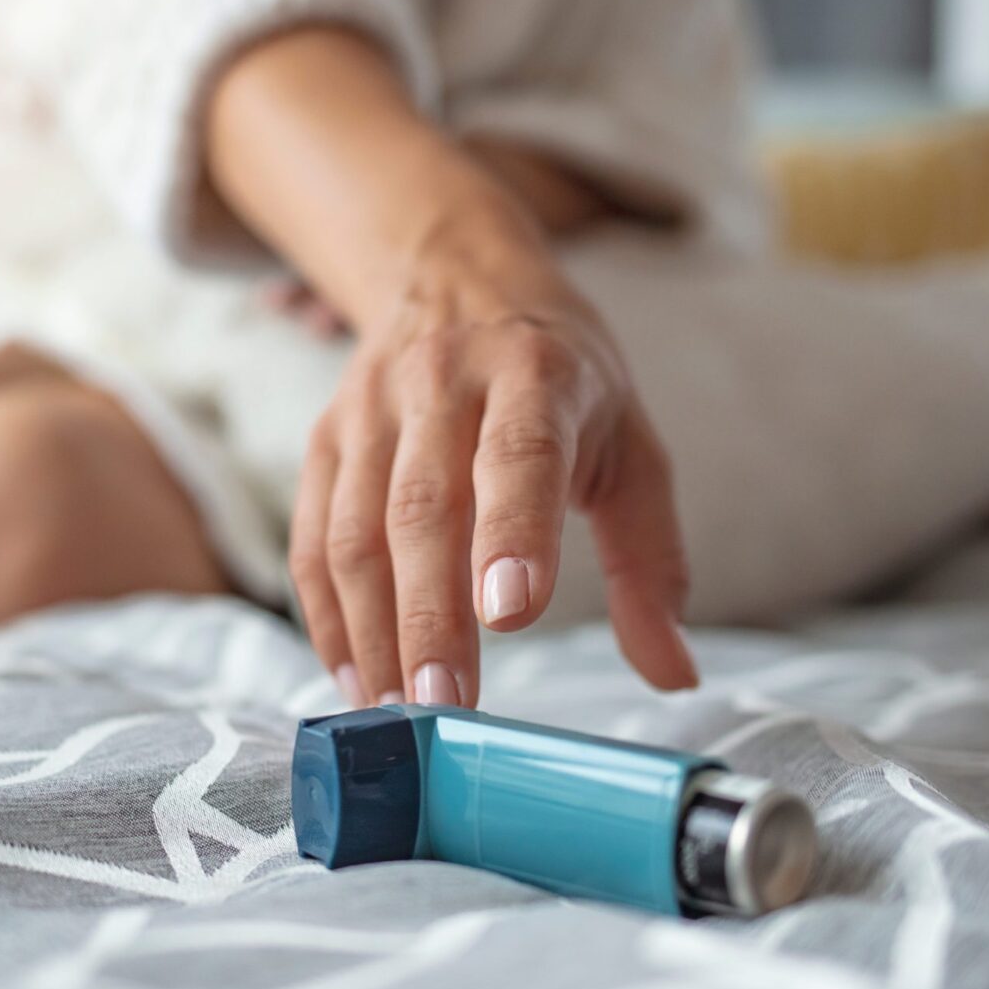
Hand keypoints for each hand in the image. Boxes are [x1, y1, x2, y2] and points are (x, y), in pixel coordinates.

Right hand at [290, 213, 697, 707]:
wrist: (457, 279)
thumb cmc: (560, 380)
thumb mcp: (630, 446)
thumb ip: (649, 562)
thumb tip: (675, 671)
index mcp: (536, 374)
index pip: (519, 452)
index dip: (513, 530)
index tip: (511, 612)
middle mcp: (444, 382)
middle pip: (424, 507)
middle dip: (429, 614)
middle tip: (443, 703)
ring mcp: (372, 410)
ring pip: (357, 530)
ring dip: (372, 629)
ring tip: (397, 710)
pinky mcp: (326, 439)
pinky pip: (313, 537)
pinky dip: (327, 615)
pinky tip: (355, 676)